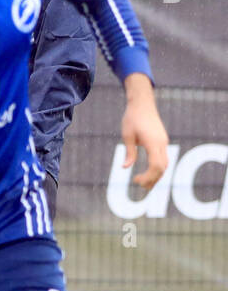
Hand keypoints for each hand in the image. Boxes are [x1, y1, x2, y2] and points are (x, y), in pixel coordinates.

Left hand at [121, 74, 168, 188]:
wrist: (142, 104)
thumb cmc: (132, 118)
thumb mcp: (127, 135)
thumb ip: (129, 152)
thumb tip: (125, 167)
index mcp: (153, 142)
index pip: (156, 166)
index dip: (148, 176)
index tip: (135, 180)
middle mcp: (162, 143)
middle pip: (162, 167)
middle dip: (153, 179)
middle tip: (140, 186)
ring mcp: (163, 142)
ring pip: (165, 163)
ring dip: (156, 175)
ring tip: (146, 184)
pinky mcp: (162, 140)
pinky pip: (163, 157)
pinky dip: (158, 167)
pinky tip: (149, 172)